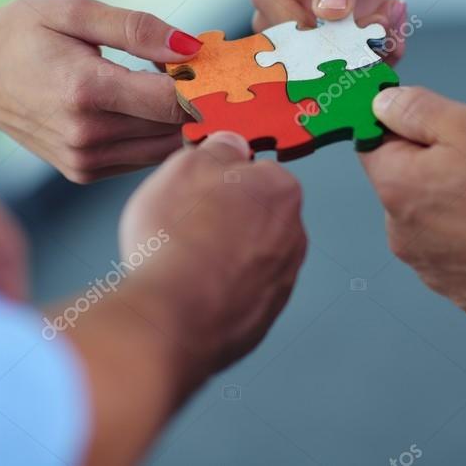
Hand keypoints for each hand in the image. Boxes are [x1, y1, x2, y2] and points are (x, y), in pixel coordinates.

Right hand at [0, 0, 203, 182]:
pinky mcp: (84, 173)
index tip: (211, 63)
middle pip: (175, 127)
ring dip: (176, 120)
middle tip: (194, 70)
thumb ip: (137, 28)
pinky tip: (140, 107)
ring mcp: (84, 160)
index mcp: (86, 90)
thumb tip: (191, 47)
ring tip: (161, 85)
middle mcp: (86, 134)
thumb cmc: (22, 33)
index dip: (201, 83)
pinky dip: (154, 135)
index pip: (173, 101)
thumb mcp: (75, 12)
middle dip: (194, 100)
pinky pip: (143, 158)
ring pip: (165, 148)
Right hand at [55, 132, 306, 464]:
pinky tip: (189, 291)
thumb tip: (230, 146)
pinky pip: (240, 294)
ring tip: (181, 263)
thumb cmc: (178, 237)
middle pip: (256, 216)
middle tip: (183, 226)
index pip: (255, 171)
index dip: (219, 179)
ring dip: (222, 257)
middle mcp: (293, 236)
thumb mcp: (186, 165)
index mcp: (281, 190)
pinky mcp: (263, 319)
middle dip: (224, 218)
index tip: (196, 189)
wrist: (173, 315)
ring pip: (249, 257)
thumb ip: (216, 150)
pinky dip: (219, 292)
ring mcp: (281, 282)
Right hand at [250, 0, 410, 61]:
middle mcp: (283, 21)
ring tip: (394, 12)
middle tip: (387, 19)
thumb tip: (330, 11)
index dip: (329, 45)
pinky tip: (396, 22)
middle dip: (357, 48)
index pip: (292, 37)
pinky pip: (360, 63)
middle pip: (314, 59)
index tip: (366, 34)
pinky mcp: (338, 44)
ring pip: (341, 66)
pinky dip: (385, 51)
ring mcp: (310, 36)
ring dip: (376, 48)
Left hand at [359, 87, 465, 320]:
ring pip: (436, 223)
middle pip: (408, 186)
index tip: (428, 120)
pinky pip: (465, 257)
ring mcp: (435, 271)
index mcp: (397, 188)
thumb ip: (417, 110)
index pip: (373, 144)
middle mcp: (404, 237)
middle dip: (438, 168)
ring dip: (461, 208)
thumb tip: (382, 105)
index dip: (401, 125)